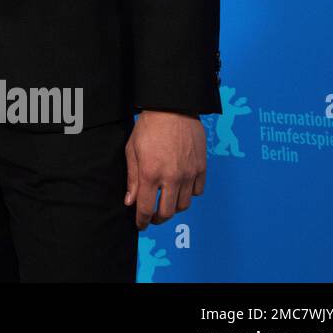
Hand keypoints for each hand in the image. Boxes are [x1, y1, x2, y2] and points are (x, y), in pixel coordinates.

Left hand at [124, 110, 206, 228]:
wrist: (173, 109)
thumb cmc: (149, 127)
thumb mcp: (132, 150)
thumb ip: (132, 178)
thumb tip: (130, 201)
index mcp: (151, 173)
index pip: (146, 208)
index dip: (142, 220)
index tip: (140, 224)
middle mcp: (171, 177)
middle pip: (167, 212)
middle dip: (158, 218)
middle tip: (153, 216)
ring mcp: (189, 174)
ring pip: (184, 205)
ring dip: (173, 208)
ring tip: (166, 202)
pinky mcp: (201, 168)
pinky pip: (197, 192)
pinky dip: (189, 195)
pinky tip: (180, 189)